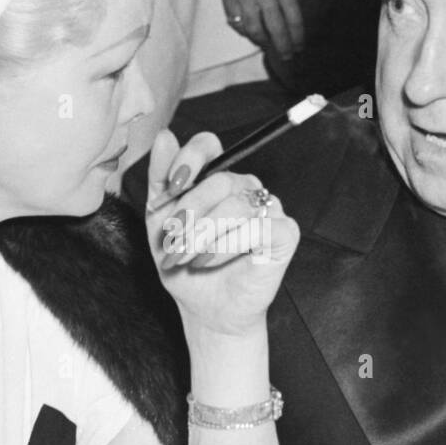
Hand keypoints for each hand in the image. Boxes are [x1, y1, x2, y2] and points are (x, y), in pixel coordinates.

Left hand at [145, 129, 298, 338]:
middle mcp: (246, 188)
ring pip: (237, 205)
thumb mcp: (160, 222)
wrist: (204, 309)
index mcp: (217, 179)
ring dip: (204, 236)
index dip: (189, 160)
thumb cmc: (185, 265)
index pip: (208, 145)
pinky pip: (258, 228)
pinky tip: (209, 262)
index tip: (170, 189)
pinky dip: (226, 247)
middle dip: (190, 215)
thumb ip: (161, 179)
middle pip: (220, 180)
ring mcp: (270, 209)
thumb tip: (164, 135)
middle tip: (173, 245)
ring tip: (187, 259)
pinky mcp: (285, 234)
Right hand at [209, 0, 304, 61]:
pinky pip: (237, 23)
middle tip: (287, 55)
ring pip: (254, 29)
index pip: (293, 17)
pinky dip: (245, 31)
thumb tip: (289, 17)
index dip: (297, 36)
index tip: (300, 45)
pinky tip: (252, 32)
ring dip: (263, 41)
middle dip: (283, 46)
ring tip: (268, 45)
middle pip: (276, 28)